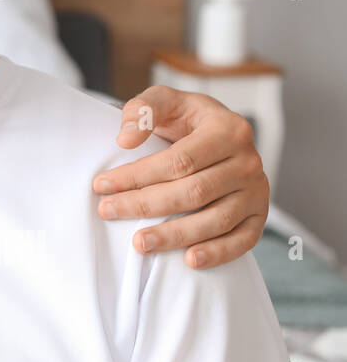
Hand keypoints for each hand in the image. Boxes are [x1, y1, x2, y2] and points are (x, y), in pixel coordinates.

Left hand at [91, 86, 268, 268]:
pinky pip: (243, 240)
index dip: (137, 175)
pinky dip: (218, 252)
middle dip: (145, 205)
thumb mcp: (164, 101)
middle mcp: (248, 161)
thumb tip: (125, 140)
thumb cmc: (185, 119)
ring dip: (175, 236)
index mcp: (227, 129)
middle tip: (108, 211)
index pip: (178, 160)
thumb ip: (142, 110)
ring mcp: (257, 190)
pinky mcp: (259, 215)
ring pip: (216, 219)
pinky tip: (189, 260)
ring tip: (139, 244)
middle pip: (193, 192)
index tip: (101, 185)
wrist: (215, 134)